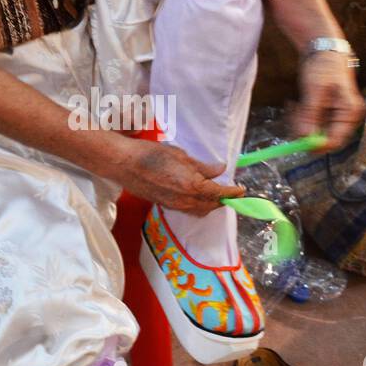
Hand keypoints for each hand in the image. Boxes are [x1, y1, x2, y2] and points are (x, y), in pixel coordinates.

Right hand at [108, 137, 245, 214]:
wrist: (124, 164)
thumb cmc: (151, 155)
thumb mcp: (181, 155)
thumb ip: (203, 166)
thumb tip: (220, 170)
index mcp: (193, 186)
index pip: (219, 193)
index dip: (232, 192)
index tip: (241, 190)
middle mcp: (185, 200)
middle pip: (211, 206)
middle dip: (222, 200)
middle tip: (230, 192)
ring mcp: (174, 205)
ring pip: (199, 210)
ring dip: (210, 205)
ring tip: (215, 194)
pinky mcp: (165, 205)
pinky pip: (187, 210)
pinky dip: (197, 205)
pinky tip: (196, 195)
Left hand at [293, 53, 365, 148]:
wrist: (323, 48)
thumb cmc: (324, 65)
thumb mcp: (316, 89)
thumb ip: (311, 114)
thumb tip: (305, 137)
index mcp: (350, 113)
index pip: (334, 141)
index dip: (315, 144)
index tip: (296, 138)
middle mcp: (346, 118)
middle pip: (323, 139)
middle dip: (304, 130)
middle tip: (291, 114)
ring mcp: (336, 116)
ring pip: (314, 133)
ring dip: (299, 123)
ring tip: (292, 105)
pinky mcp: (325, 113)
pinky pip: (311, 124)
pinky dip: (300, 118)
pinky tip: (295, 105)